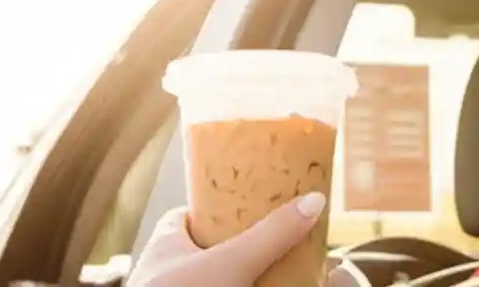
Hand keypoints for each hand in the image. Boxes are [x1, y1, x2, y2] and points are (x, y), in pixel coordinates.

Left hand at [128, 192, 362, 286]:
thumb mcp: (230, 263)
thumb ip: (270, 235)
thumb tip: (313, 201)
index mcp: (165, 244)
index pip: (187, 216)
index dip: (216, 208)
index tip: (248, 205)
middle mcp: (166, 271)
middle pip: (208, 251)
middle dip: (239, 248)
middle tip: (275, 242)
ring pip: (217, 280)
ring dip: (244, 278)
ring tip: (279, 273)